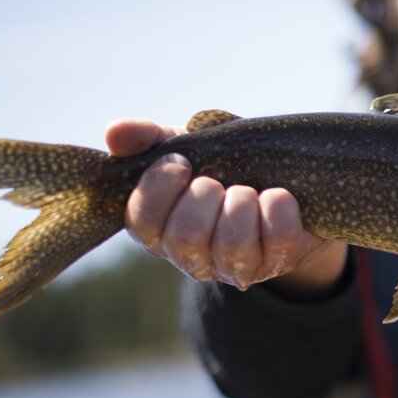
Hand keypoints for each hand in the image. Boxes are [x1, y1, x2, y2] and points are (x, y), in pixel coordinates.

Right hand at [105, 119, 347, 295]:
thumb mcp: (186, 144)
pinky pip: (279, 240)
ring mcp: (235, 266)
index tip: (179, 162)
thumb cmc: (222, 163)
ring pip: (231, 246)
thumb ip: (148, 137)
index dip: (158, 189)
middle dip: (203, 197)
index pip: (141, 222)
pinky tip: (277, 195)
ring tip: (246, 190)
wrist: (284, 174)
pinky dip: (278, 207)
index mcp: (159, 228)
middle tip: (215, 181)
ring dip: (240, 205)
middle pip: (185, 238)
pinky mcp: (278, 262)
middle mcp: (191, 256)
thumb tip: (114, 132)